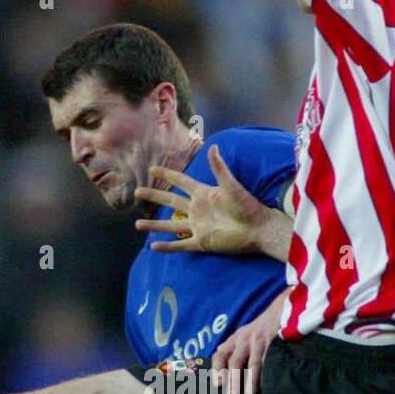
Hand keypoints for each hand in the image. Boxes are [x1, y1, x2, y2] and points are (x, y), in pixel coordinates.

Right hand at [134, 144, 284, 256]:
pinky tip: (153, 247)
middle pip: (171, 202)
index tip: (153, 169)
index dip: (168, 175)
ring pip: (171, 225)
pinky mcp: (202, 242)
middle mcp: (197, 209)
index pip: (181, 182)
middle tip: (137, 192)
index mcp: (203, 193)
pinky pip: (181, 245)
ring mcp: (198, 226)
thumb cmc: (247, 205)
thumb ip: (219, 168)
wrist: (257, 229)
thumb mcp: (231, 185)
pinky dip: (168, 247)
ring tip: (137, 224)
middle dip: (154, 196)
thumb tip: (213, 147)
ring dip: (154, 226)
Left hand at [212, 291, 286, 393]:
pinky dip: (267, 372)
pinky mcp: (273, 340)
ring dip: (250, 380)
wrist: (281, 310)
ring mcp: (259, 339)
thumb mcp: (245, 335)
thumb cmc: (261, 329)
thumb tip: (224, 374)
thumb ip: (235, 350)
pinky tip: (267, 383)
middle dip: (233, 380)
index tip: (217, 384)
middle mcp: (244, 339)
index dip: (217, 369)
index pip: (220, 354)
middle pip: (235, 361)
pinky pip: (268, 359)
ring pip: (253, 362)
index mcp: (235, 339)